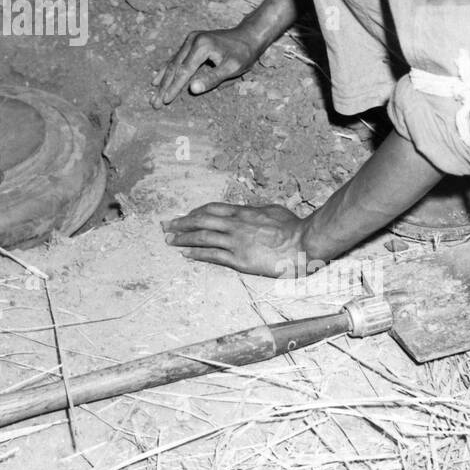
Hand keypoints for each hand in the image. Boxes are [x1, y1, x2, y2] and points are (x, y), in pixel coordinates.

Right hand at [151, 26, 261, 107]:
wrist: (249, 36)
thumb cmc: (243, 54)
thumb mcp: (232, 68)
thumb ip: (212, 79)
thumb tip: (192, 89)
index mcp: (201, 46)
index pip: (184, 71)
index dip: (174, 87)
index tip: (165, 101)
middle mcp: (192, 40)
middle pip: (174, 67)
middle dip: (164, 87)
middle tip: (154, 103)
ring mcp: (190, 39)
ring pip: (173, 63)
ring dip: (163, 81)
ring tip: (153, 96)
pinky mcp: (191, 41)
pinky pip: (176, 59)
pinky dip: (167, 71)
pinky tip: (157, 80)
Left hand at [163, 202, 308, 276]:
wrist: (303, 243)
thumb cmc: (293, 227)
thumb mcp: (272, 210)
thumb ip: (256, 211)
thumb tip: (249, 211)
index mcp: (243, 212)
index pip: (212, 210)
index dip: (195, 213)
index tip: (185, 216)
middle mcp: (235, 225)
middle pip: (201, 221)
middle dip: (181, 223)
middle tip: (166, 226)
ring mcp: (236, 242)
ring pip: (203, 237)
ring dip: (183, 238)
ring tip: (169, 240)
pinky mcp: (240, 260)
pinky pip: (213, 255)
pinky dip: (197, 254)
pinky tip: (186, 254)